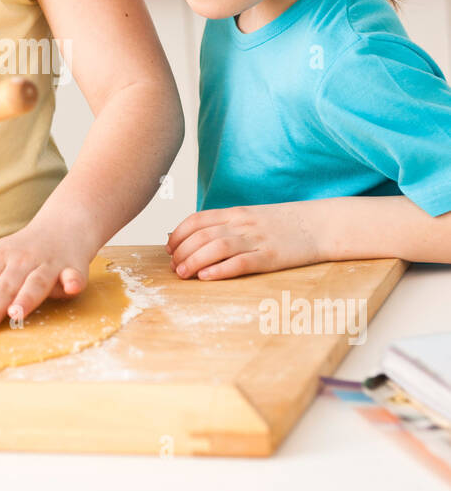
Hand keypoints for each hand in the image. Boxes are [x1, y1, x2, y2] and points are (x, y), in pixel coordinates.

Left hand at [0, 222, 92, 332]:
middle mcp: (24, 259)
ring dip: (26, 297)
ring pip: (37, 282)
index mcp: (2, 256)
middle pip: (8, 284)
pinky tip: (72, 287)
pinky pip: (74, 275)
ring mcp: (50, 263)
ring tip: (15, 313)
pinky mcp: (74, 267)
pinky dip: (73, 281)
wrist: (66, 224)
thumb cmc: (26, 249)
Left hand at [166, 202, 320, 279]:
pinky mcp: (271, 257)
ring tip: (182, 274)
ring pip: (216, 247)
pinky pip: (240, 263)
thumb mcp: (254, 218)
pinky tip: (206, 277)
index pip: (197, 220)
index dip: (178, 234)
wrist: (322, 224)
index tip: (169, 248)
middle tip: (173, 267)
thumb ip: (229, 225)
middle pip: (202, 235)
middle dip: (182, 251)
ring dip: (194, 261)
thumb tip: (201, 239)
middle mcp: (243, 224)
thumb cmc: (286, 225)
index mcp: (237, 213)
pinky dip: (220, 270)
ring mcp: (257, 240)